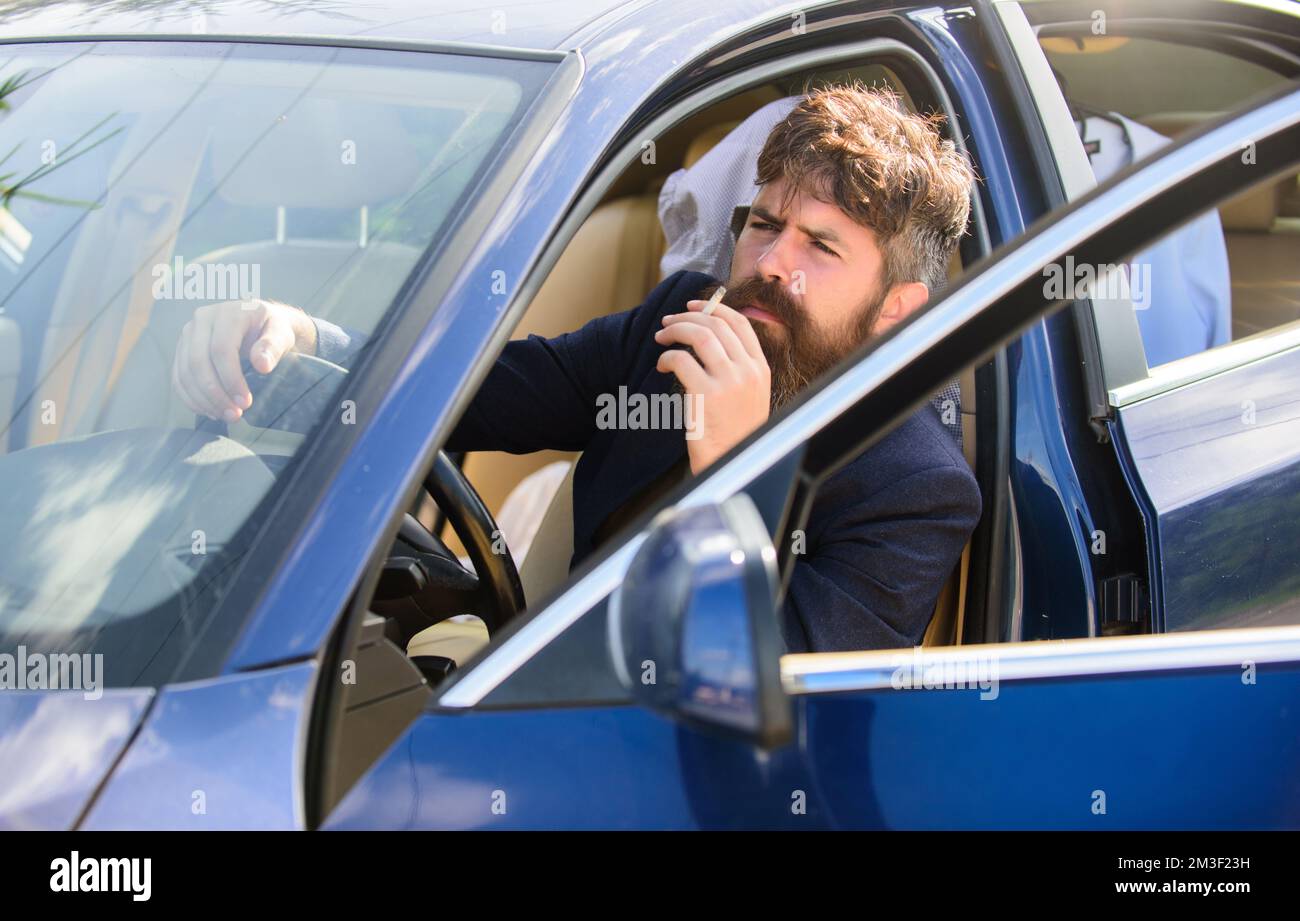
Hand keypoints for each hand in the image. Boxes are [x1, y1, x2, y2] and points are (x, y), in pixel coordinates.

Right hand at [172, 298, 317, 421]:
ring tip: (226, 416)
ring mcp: (188, 334)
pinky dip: (191, 398)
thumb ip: (273, 346)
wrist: (260, 323)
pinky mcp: (182, 349)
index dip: (231, 379)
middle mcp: (202, 319)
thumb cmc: (272, 328)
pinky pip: (178, 377)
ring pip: (185, 372)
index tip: (245, 402)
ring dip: (203, 400)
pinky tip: (210, 411)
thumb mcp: (282, 333)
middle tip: (235, 415)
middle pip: (198, 362)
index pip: (221, 349)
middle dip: (215, 394)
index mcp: (228, 313)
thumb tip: (262, 365)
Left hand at [654, 298, 770, 473]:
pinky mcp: (706, 395)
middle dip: (687, 316)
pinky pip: (681, 360)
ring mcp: (729, 382)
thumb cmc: (735, 434)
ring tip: (660, 337)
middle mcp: (748, 371)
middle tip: (667, 322)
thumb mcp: (750, 397)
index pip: (739, 323)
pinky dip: (667, 357)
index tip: (693, 306)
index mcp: (760, 369)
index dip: (714, 308)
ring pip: (698, 335)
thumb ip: (738, 369)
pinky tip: (662, 365)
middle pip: (715, 324)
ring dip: (675, 330)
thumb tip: (710, 339)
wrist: (733, 465)